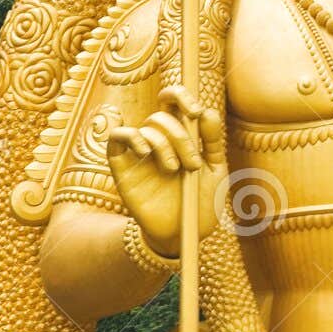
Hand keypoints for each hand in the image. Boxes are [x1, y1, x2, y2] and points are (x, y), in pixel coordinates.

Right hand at [107, 85, 225, 257]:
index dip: (181, 96)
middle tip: (193, 165)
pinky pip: (117, 137)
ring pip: (146, 127)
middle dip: (181, 136)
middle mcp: (159, 140)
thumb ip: (211, 141)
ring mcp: (139, 153)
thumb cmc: (200, 203)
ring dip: (164, 145)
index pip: (174, 102)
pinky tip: (145, 152)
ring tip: (174, 170)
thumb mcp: (215, 171)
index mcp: (182, 137)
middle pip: (162, 116)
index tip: (195, 111)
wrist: (182, 234)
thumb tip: (206, 111)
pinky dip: (131, 136)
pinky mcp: (122, 166)